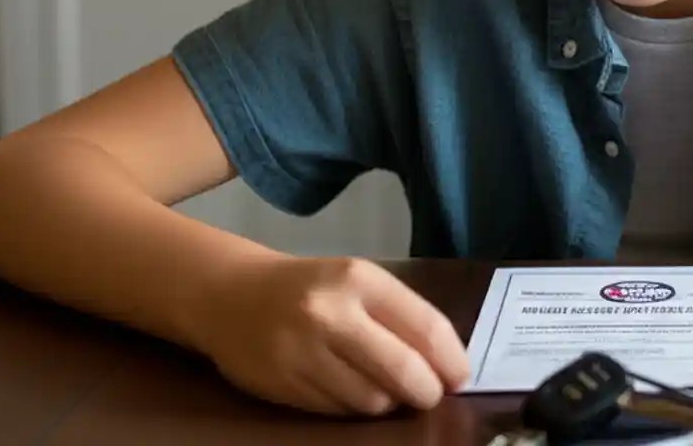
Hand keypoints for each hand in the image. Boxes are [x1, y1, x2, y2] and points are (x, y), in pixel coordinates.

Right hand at [191, 255, 469, 415]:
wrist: (231, 296)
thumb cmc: (312, 288)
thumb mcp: (359, 282)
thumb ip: (402, 316)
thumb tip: (449, 365)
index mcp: (359, 279)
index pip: (425, 328)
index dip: (452, 360)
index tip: (461, 377)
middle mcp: (330, 314)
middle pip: (404, 372)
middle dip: (427, 391)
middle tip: (430, 394)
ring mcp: (303, 353)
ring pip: (373, 400)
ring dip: (388, 401)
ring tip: (382, 385)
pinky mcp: (283, 385)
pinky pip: (339, 412)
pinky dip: (355, 408)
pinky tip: (349, 388)